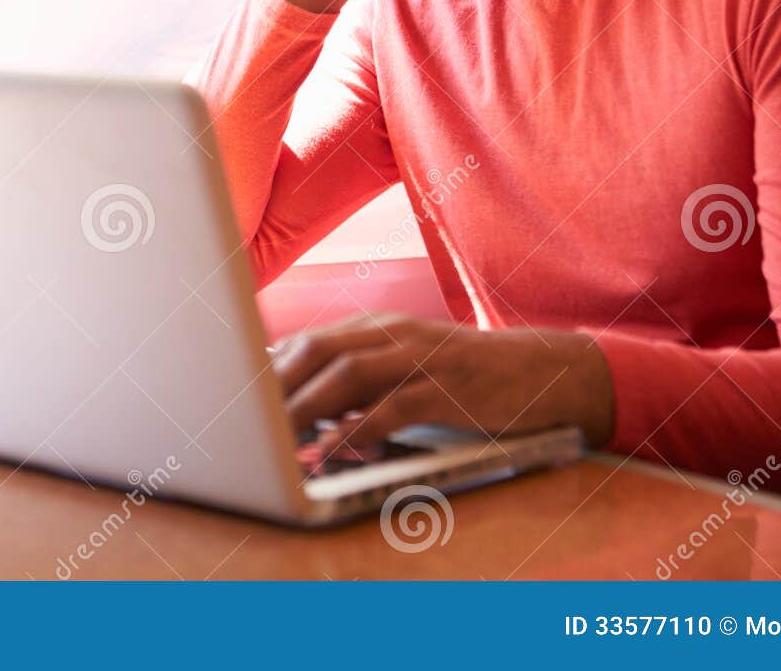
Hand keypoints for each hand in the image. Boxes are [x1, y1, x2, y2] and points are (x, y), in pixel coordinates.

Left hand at [271, 313, 615, 451]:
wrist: (541, 371)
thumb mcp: (409, 366)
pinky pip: (392, 409)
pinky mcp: (447, 390)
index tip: (238, 399)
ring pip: (348, 377)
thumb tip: (306, 409)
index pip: (310, 341)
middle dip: (276, 387)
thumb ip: (362, 380)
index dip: (270, 369)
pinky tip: (333, 452)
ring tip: (275, 440)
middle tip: (244, 422)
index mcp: (379, 329)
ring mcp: (421, 360)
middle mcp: (394, 335)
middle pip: (319, 352)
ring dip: (306, 409)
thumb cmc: (466, 377)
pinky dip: (357, 430)